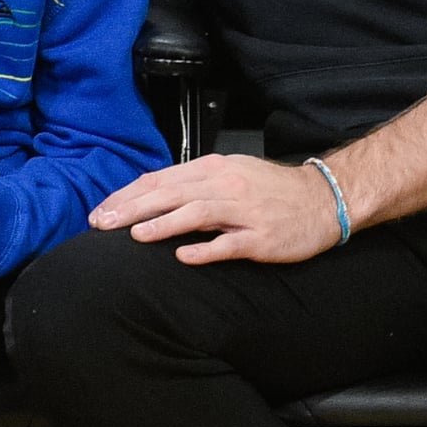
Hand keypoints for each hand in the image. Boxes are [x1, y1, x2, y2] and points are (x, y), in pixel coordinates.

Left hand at [89, 153, 344, 265]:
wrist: (323, 200)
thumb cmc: (272, 190)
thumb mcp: (230, 174)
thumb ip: (193, 183)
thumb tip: (152, 194)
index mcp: (213, 169)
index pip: (161, 179)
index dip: (128, 195)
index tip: (102, 211)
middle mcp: (225, 185)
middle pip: (171, 193)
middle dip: (132, 208)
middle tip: (103, 224)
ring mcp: (244, 211)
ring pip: (197, 213)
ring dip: (164, 223)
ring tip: (135, 235)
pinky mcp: (261, 237)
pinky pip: (229, 243)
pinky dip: (206, 250)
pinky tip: (184, 257)